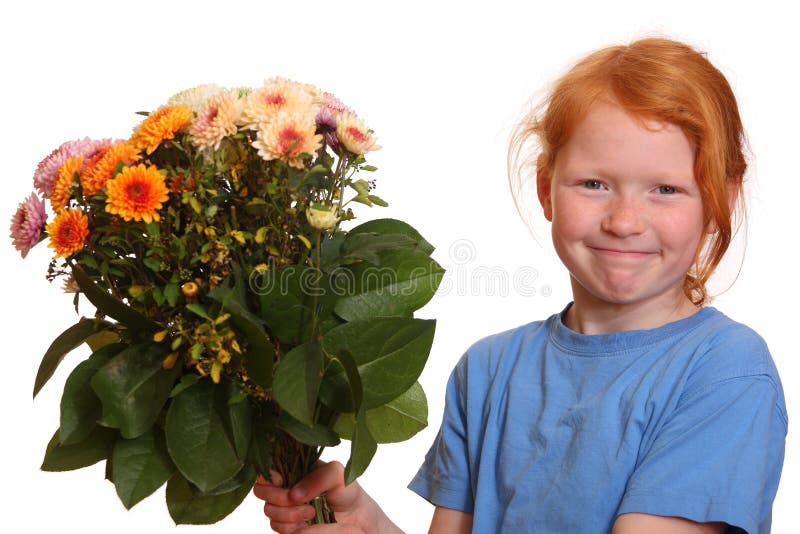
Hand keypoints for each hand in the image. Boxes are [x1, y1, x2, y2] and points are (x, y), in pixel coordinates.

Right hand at [252, 460, 402, 533]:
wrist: (357, 518)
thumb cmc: (347, 490)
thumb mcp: (336, 474)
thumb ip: (316, 478)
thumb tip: (294, 494)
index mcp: (293, 469)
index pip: (266, 466)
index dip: (267, 474)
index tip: (281, 480)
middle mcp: (284, 487)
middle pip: (261, 491)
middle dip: (277, 496)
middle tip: (296, 499)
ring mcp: (285, 509)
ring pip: (269, 512)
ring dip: (289, 514)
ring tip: (312, 512)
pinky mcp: (289, 527)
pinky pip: (279, 529)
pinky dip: (292, 526)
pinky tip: (308, 522)